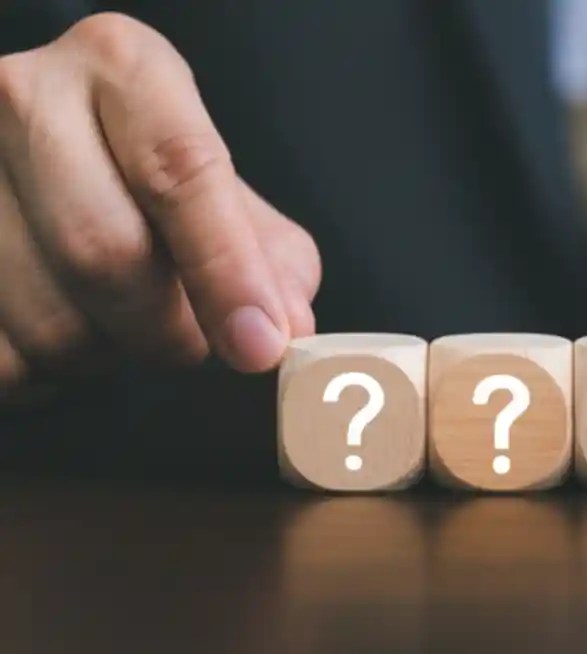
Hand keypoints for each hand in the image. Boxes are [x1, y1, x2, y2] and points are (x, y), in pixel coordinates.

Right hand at [0, 13, 319, 398]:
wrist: (51, 163)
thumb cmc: (151, 183)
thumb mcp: (228, 198)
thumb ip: (271, 260)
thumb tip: (282, 325)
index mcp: (121, 68)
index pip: (181, 172)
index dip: (226, 270)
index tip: (259, 344)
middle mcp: (27, 97)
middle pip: (105, 253)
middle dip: (168, 331)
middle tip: (191, 343)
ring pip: (48, 319)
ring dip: (106, 357)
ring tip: (119, 325)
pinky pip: (4, 355)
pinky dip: (49, 374)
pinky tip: (69, 330)